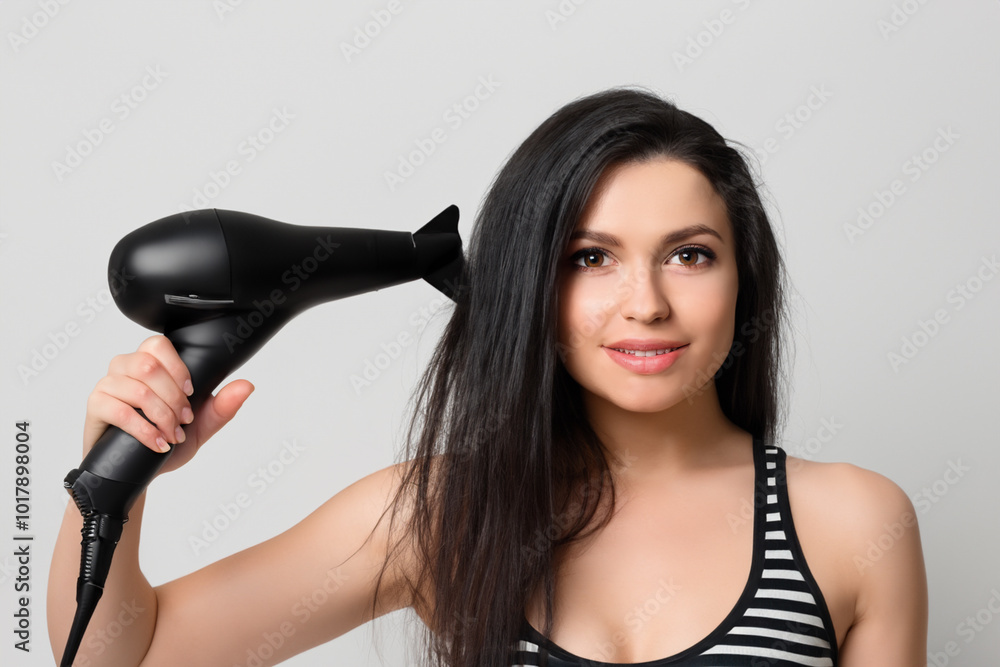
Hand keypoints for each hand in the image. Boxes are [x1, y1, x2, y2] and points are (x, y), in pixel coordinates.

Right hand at [82, 334, 254, 475]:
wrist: (139, 472)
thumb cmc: (167, 442)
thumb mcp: (201, 425)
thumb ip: (223, 406)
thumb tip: (247, 385)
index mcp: (149, 364)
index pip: (158, 344)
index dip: (178, 369)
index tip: (191, 394)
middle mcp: (125, 368)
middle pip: (149, 366)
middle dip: (174, 399)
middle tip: (183, 421)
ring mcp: (107, 385)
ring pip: (138, 388)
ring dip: (161, 416)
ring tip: (171, 435)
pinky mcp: (96, 406)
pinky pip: (120, 410)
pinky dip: (145, 430)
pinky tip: (158, 443)